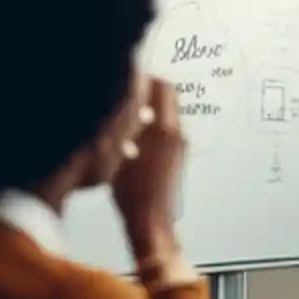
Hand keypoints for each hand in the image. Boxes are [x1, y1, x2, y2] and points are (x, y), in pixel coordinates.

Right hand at [112, 78, 184, 260]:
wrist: (151, 221)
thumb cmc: (133, 192)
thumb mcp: (117, 154)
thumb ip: (123, 124)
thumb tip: (121, 104)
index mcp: (165, 129)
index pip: (164, 87)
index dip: (146, 78)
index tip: (129, 78)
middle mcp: (178, 134)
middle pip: (168, 98)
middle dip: (147, 92)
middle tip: (125, 94)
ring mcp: (181, 145)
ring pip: (167, 114)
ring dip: (149, 109)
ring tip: (124, 116)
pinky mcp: (178, 156)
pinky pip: (167, 130)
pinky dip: (152, 125)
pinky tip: (131, 137)